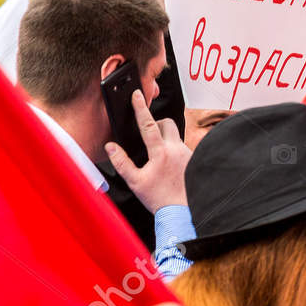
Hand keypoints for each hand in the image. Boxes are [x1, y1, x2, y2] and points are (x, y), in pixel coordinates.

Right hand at [105, 90, 190, 212]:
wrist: (182, 211)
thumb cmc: (159, 199)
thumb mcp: (134, 182)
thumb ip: (121, 162)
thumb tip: (111, 146)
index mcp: (160, 153)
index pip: (148, 124)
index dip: (140, 107)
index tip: (137, 94)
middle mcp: (176, 149)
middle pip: (166, 123)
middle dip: (156, 123)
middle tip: (147, 135)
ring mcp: (187, 153)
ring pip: (175, 134)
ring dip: (165, 137)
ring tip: (157, 155)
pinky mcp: (194, 159)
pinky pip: (183, 146)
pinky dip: (174, 149)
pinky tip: (169, 164)